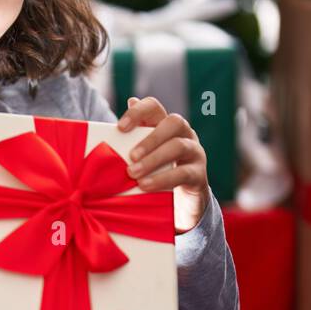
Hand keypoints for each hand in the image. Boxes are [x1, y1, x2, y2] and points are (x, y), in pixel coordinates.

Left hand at [117, 96, 210, 233]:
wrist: (179, 203)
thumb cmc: (153, 173)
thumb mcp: (138, 157)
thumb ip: (127, 142)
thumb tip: (111, 129)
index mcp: (165, 125)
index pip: (154, 107)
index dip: (138, 112)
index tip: (120, 127)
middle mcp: (183, 134)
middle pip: (174, 122)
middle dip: (150, 138)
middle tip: (131, 156)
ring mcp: (195, 152)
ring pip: (179, 146)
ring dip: (154, 159)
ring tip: (134, 173)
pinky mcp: (199, 175)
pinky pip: (184, 173)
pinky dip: (163, 179)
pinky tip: (146, 185)